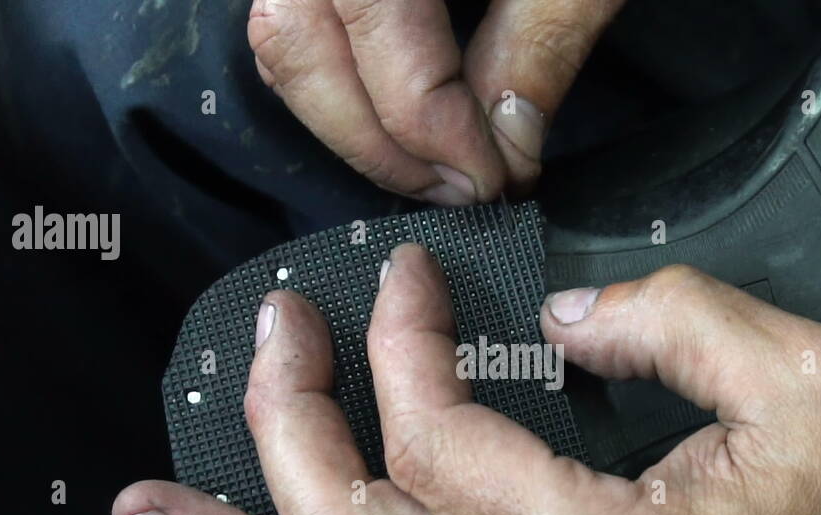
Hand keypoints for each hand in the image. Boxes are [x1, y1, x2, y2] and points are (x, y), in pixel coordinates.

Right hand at [247, 0, 624, 202]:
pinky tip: (399, 113)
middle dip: (375, 141)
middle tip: (456, 191)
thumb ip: (539, 44)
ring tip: (433, 163)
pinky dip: (337, 75)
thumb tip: (503, 149)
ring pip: (282, 38)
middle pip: (294, 45)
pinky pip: (297, 17)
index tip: (495, 181)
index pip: (376, 45)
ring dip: (348, 117)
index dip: (434, 132)